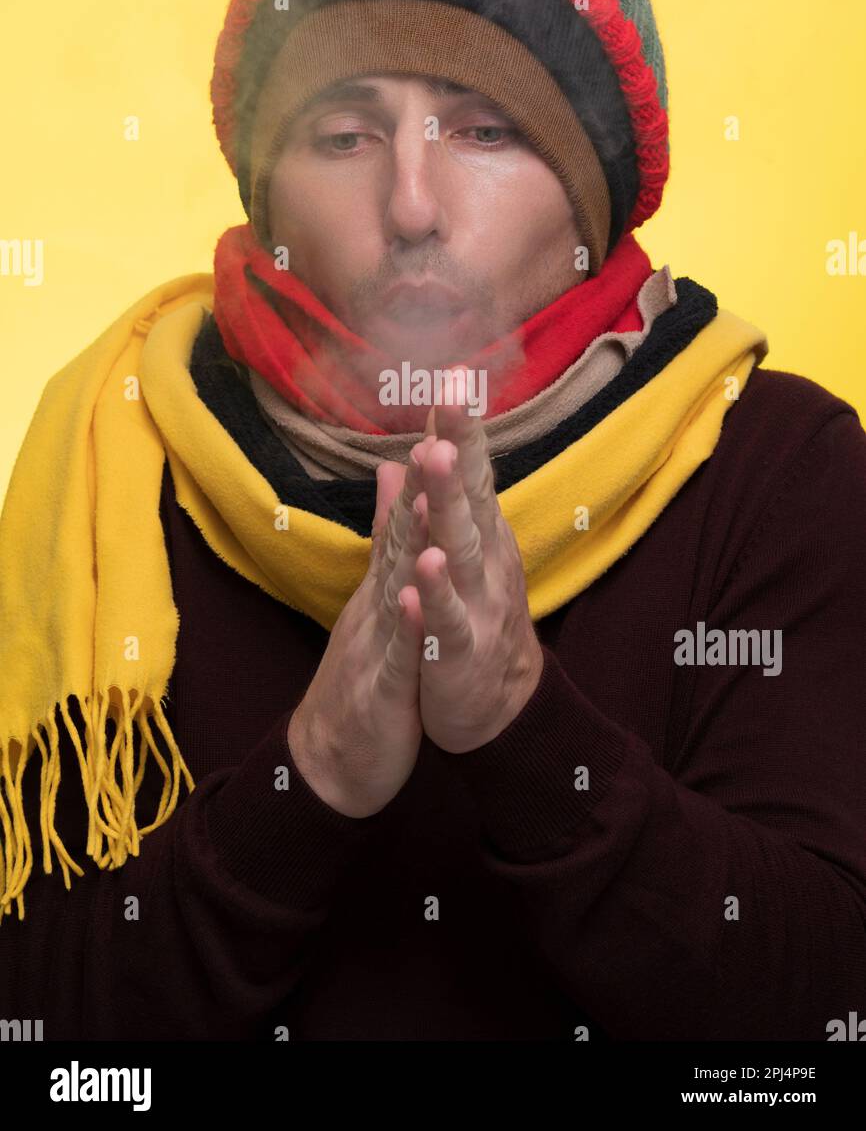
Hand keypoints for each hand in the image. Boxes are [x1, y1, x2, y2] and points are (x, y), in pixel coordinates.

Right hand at [287, 434, 436, 816]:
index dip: (437, 447)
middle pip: (408, 521)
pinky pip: (397, 654)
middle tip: (444, 403)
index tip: (455, 390)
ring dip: (412, 525)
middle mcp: (384, 593)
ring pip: (399, 576)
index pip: (416, 501)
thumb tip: (392, 472)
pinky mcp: (382, 688)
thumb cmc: (369, 672)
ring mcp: (379, 636)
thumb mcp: (384, 595)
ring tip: (426, 471)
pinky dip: (406, 624)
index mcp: (394, 575)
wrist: (335, 760)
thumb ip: (389, 534)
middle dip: (428, 464)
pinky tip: (414, 593)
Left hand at [399, 373, 544, 754]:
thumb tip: (414, 448)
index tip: (453, 374)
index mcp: (477, 535)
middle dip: (459, 447)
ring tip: (433, 460)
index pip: (467, 471)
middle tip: (453, 396)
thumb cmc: (470, 618)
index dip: (460, 426)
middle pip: (469, 497)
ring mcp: (476, 604)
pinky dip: (432, 598)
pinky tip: (419, 574)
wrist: (497, 710)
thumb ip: (431, 504)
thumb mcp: (450, 556)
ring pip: (458, 550)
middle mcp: (484, 560)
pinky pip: (446, 623)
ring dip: (446, 506)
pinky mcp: (461, 652)